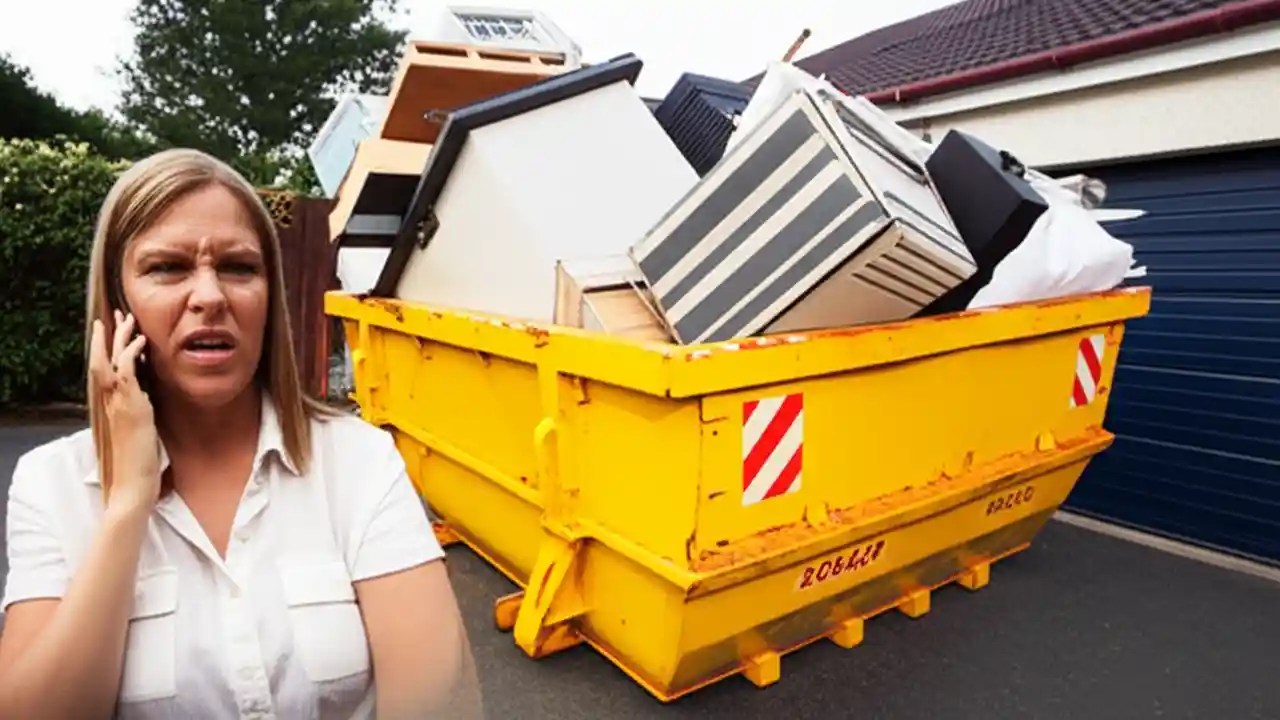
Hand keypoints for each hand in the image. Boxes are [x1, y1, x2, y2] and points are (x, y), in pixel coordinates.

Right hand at [89, 310, 160, 513]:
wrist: (134, 487)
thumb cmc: (139, 467)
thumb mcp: (140, 435)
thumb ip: (140, 417)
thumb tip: (147, 404)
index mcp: (113, 409)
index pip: (106, 372)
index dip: (109, 351)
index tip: (115, 332)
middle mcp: (112, 405)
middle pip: (103, 361)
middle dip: (110, 337)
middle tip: (117, 315)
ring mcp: (120, 406)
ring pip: (111, 363)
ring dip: (119, 339)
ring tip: (128, 319)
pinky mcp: (132, 409)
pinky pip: (128, 375)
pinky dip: (132, 355)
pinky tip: (141, 341)